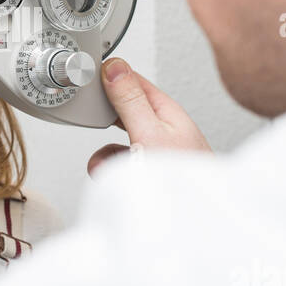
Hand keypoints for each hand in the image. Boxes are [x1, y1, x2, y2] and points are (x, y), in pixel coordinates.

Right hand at [88, 58, 210, 174]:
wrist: (196, 217)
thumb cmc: (183, 176)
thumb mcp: (150, 131)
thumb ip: (131, 101)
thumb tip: (116, 68)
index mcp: (166, 111)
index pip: (134, 80)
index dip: (111, 75)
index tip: (88, 76)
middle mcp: (162, 127)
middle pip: (123, 110)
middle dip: (103, 119)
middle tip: (89, 122)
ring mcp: (155, 150)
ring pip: (118, 141)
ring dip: (106, 154)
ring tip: (108, 166)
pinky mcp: (149, 170)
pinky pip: (121, 163)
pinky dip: (112, 170)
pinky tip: (113, 178)